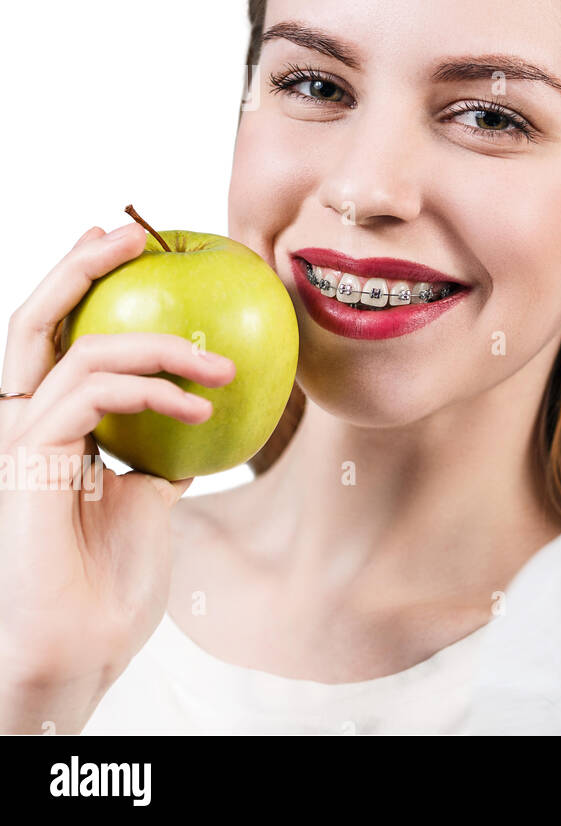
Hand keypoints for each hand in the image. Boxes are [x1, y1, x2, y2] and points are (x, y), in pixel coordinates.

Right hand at [0, 223, 235, 731]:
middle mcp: (21, 425)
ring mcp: (19, 440)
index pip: (54, 340)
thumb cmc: (112, 581)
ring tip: (220, 369)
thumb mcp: (150, 496)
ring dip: (162, 346)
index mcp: (46, 428)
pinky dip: (152, 389)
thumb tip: (197, 411)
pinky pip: (91, 393)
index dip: (80, 286)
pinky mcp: (29, 459)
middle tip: (132, 236)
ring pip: (80, 351)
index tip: (129, 250)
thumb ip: (158, 448)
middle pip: (35, 323)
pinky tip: (198, 406)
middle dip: (82, 268)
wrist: (85, 644)